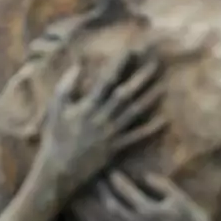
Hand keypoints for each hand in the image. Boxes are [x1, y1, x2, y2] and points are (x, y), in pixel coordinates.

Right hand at [37, 46, 165, 199]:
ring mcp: (111, 134)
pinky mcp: (116, 149)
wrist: (59, 170)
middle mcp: (102, 118)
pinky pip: (136, 138)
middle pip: (125, 94)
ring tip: (163, 86)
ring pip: (134, 113)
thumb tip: (77, 65)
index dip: (119, 65)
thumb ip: (66, 86)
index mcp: (87, 106)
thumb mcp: (55, 109)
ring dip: (149, 99)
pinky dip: (150, 129)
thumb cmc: (55, 137)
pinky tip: (164, 120)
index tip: (131, 51)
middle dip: (140, 78)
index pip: (106, 80)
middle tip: (155, 64)